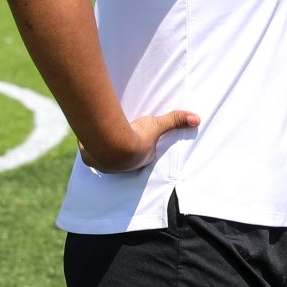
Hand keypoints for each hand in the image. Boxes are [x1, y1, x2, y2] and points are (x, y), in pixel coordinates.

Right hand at [81, 108, 198, 172]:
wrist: (111, 142)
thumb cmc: (137, 135)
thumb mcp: (158, 125)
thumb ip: (176, 120)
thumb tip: (198, 118)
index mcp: (140, 160)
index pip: (142, 154)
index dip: (140, 145)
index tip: (138, 138)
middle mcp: (123, 167)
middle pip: (124, 159)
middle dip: (123, 150)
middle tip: (121, 139)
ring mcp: (106, 166)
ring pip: (106, 159)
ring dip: (105, 151)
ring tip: (104, 140)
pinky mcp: (90, 160)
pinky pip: (90, 156)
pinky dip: (89, 149)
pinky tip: (88, 142)